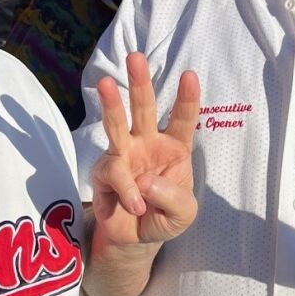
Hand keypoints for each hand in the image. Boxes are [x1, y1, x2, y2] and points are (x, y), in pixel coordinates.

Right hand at [90, 53, 199, 248]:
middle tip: (135, 57)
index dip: (187, 99)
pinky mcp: (104, 173)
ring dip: (111, 104)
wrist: (136, 239)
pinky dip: (127, 191)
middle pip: (144, 108)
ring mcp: (123, 155)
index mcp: (174, 147)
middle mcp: (147, 143)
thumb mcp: (183, 215)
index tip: (190, 75)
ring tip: (106, 84)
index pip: (183, 119)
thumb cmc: (164, 216)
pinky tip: (135, 207)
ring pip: (116, 125)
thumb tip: (144, 181)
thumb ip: (172, 198)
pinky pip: (114, 173)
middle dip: (140, 82)